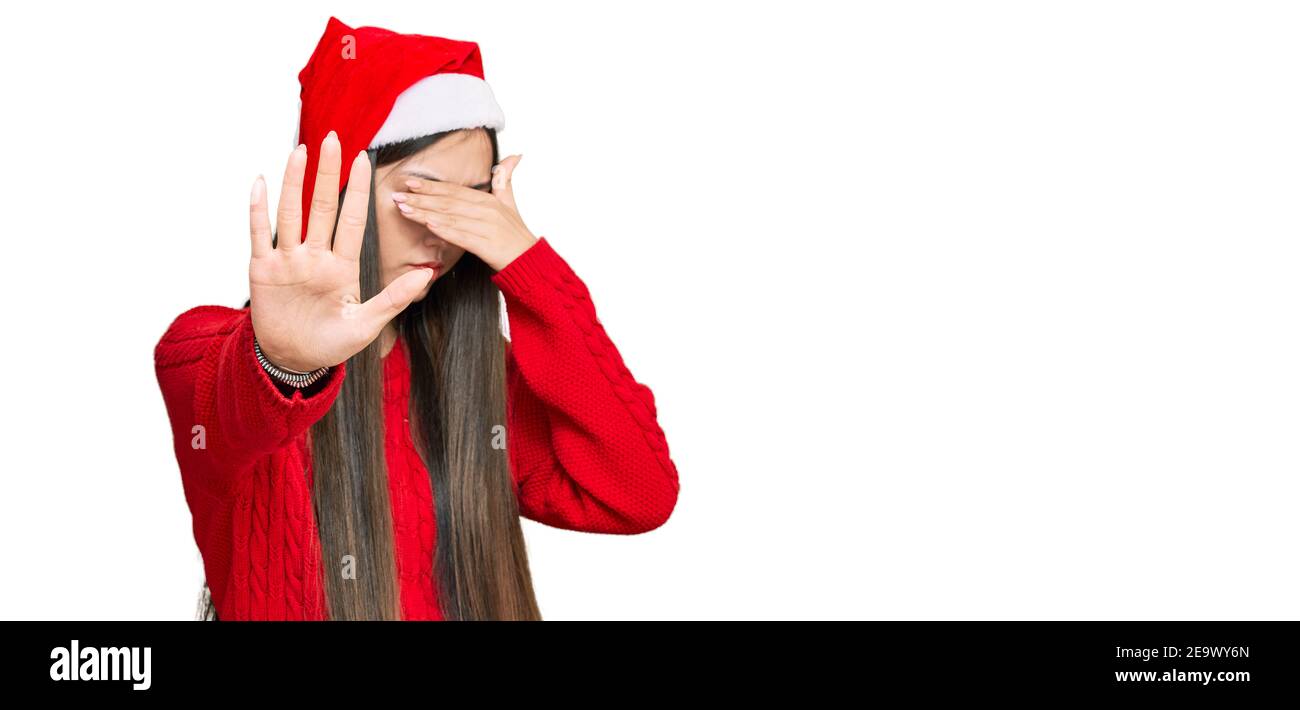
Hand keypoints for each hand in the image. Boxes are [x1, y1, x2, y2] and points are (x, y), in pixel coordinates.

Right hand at [247, 131, 435, 371]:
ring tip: (299, 151)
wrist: (294, 362)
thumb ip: (395, 298)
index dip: (357, 190)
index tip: (365, 160)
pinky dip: (258, 210)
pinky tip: (260, 183)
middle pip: (321, 207)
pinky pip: (259, 235)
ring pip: (291, 214)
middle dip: (327, 173)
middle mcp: (316, 256)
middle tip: (331, 138)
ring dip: (294, 182)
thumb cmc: (332, 343)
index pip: (352, 220)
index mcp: (343, 266)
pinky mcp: (264, 270)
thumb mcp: (367, 324)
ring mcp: (289, 260)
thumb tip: (428, 274)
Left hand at [390, 153, 537, 270]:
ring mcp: (487, 228)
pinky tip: (429, 226)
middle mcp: (487, 211)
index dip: (431, 186)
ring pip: (451, 218)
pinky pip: (462, 236)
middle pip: (448, 202)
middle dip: (421, 198)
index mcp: (489, 200)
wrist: (530, 261)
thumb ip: (505, 180)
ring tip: (405, 210)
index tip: (410, 182)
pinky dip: (444, 230)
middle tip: (397, 196)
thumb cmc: (516, 235)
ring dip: (426, 213)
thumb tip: (514, 156)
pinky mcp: (487, 245)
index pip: (454, 190)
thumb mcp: (511, 203)